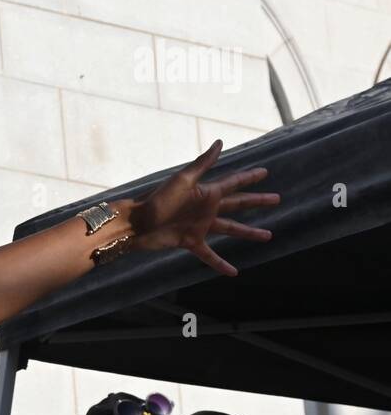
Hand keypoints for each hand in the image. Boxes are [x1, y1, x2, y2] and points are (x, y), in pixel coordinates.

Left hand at [127, 139, 279, 275]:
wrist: (137, 223)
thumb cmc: (157, 199)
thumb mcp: (182, 180)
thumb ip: (202, 163)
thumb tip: (220, 142)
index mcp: (206, 192)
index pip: (233, 183)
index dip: (249, 177)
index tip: (264, 172)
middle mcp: (206, 208)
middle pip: (238, 204)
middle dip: (257, 201)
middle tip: (276, 199)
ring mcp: (199, 226)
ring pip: (230, 229)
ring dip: (248, 233)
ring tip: (268, 236)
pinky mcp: (190, 242)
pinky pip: (209, 255)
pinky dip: (220, 264)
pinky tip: (234, 272)